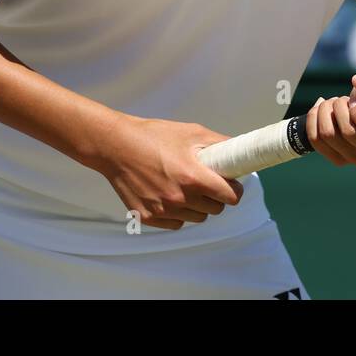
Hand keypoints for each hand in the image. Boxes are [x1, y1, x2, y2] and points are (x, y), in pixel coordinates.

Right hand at [94, 116, 244, 230]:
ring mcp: (163, 210)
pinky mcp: (148, 218)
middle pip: (215, 210)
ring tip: (185, 186)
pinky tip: (170, 194)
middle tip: (206, 182)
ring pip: (197, 218)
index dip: (234, 190)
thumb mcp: (191, 133)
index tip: (231, 184)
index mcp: (193, 177)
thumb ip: (219, 144)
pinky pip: (176, 223)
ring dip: (197, 206)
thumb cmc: (153, 136)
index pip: (230, 197)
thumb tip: (239, 151)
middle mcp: (179, 198)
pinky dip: (178, 213)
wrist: (116, 146)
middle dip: (215, 197)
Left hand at [306, 70, 355, 167]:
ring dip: (324, 112)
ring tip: (331, 105)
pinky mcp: (336, 159)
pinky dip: (313, 120)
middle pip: (346, 132)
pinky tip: (319, 111)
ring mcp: (354, 159)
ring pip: (327, 134)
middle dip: (339, 107)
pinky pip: (315, 139)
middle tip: (341, 100)